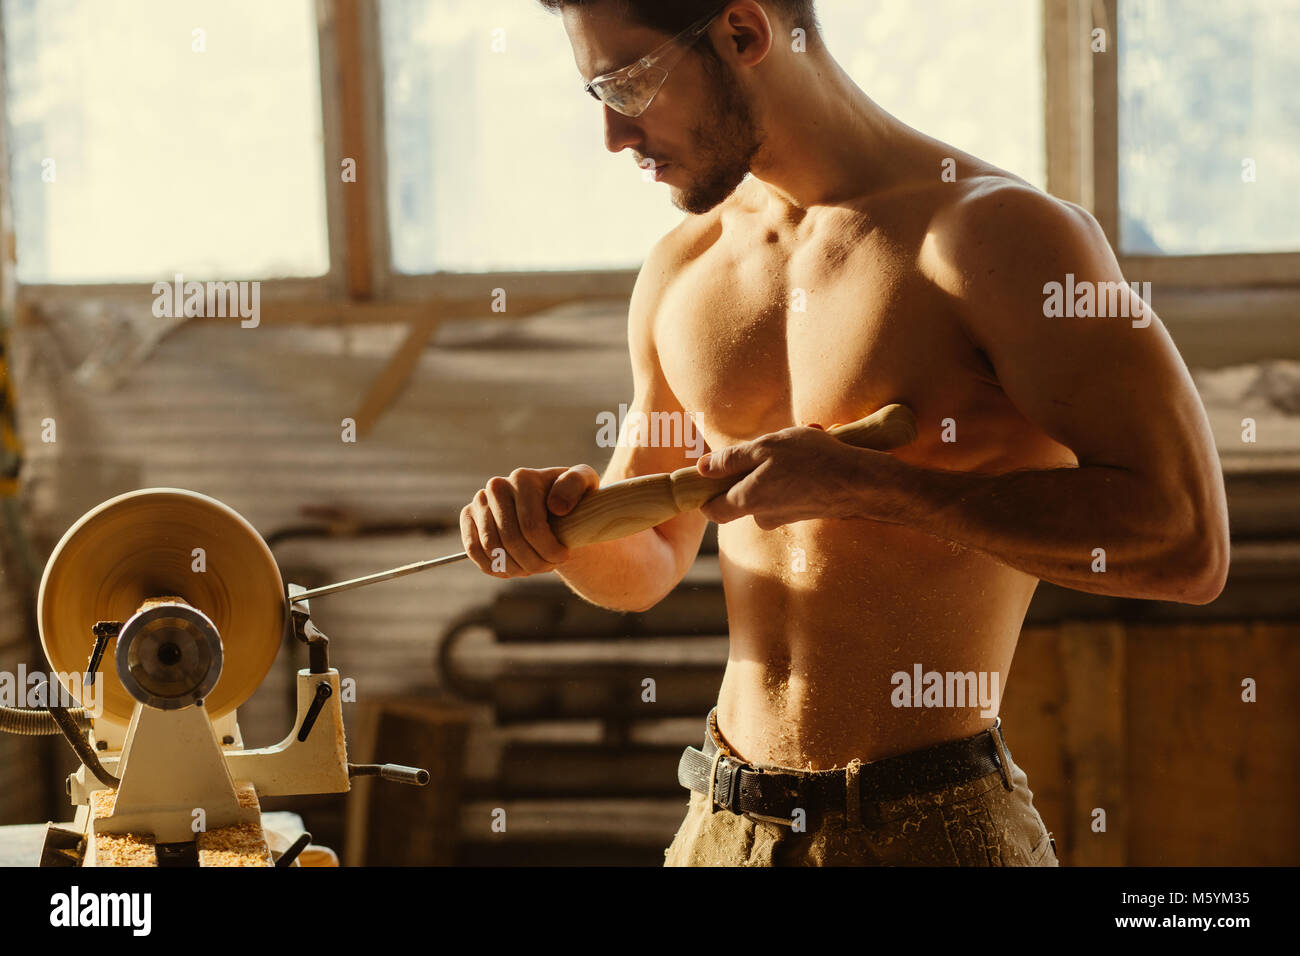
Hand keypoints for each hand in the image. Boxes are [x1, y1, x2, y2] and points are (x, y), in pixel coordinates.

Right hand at [460, 465, 599, 576]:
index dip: (548, 550)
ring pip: (492, 549)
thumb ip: (577, 484)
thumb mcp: (585, 483)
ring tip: (533, 567)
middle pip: (511, 541)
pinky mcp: (468, 518)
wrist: (550, 505)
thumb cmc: (572, 496)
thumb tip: (556, 507)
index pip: (531, 527)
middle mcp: (496, 487)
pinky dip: (492, 566)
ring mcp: (479, 502)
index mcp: (522, 478)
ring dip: (515, 567)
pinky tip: (512, 568)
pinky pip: (474, 550)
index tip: (563, 557)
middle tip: (548, 566)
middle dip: (533, 562)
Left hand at [696, 425, 890, 529]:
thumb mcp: (765, 448)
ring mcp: (784, 517)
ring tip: (798, 445)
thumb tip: (702, 468)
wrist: (859, 482)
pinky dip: (794, 474)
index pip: (713, 511)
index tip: (711, 474)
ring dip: (776, 467)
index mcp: (747, 502)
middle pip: (741, 495)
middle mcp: (763, 517)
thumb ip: (730, 459)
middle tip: (769, 445)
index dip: (706, 493)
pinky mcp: (803, 512)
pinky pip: (787, 491)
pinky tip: (812, 456)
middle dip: (750, 469)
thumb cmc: (811, 461)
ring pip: (767, 489)